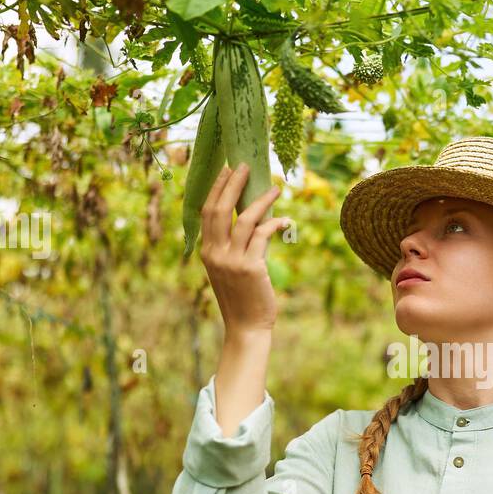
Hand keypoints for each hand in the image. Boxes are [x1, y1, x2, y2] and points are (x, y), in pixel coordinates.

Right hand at [199, 162, 291, 334]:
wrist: (246, 328)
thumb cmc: (242, 299)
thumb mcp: (230, 271)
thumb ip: (234, 248)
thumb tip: (254, 223)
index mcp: (207, 252)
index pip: (207, 212)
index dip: (216, 189)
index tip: (227, 170)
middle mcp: (215, 253)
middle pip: (220, 209)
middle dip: (233, 184)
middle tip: (245, 165)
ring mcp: (232, 260)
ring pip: (244, 219)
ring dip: (261, 200)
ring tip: (276, 188)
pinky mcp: (251, 267)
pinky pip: (263, 235)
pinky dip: (275, 224)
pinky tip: (286, 221)